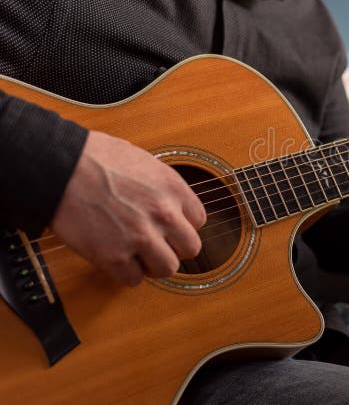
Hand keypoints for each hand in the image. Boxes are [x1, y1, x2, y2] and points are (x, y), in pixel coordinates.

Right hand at [51, 130, 205, 285]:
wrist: (60, 166)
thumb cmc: (96, 158)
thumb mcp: (145, 162)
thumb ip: (163, 187)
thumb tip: (171, 204)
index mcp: (172, 188)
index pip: (199, 220)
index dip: (183, 225)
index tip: (170, 227)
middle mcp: (163, 214)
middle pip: (190, 248)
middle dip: (174, 248)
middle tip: (158, 244)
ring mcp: (140, 237)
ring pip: (167, 269)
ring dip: (153, 265)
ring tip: (139, 255)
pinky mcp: (113, 256)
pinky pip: (133, 280)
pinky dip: (126, 274)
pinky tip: (118, 260)